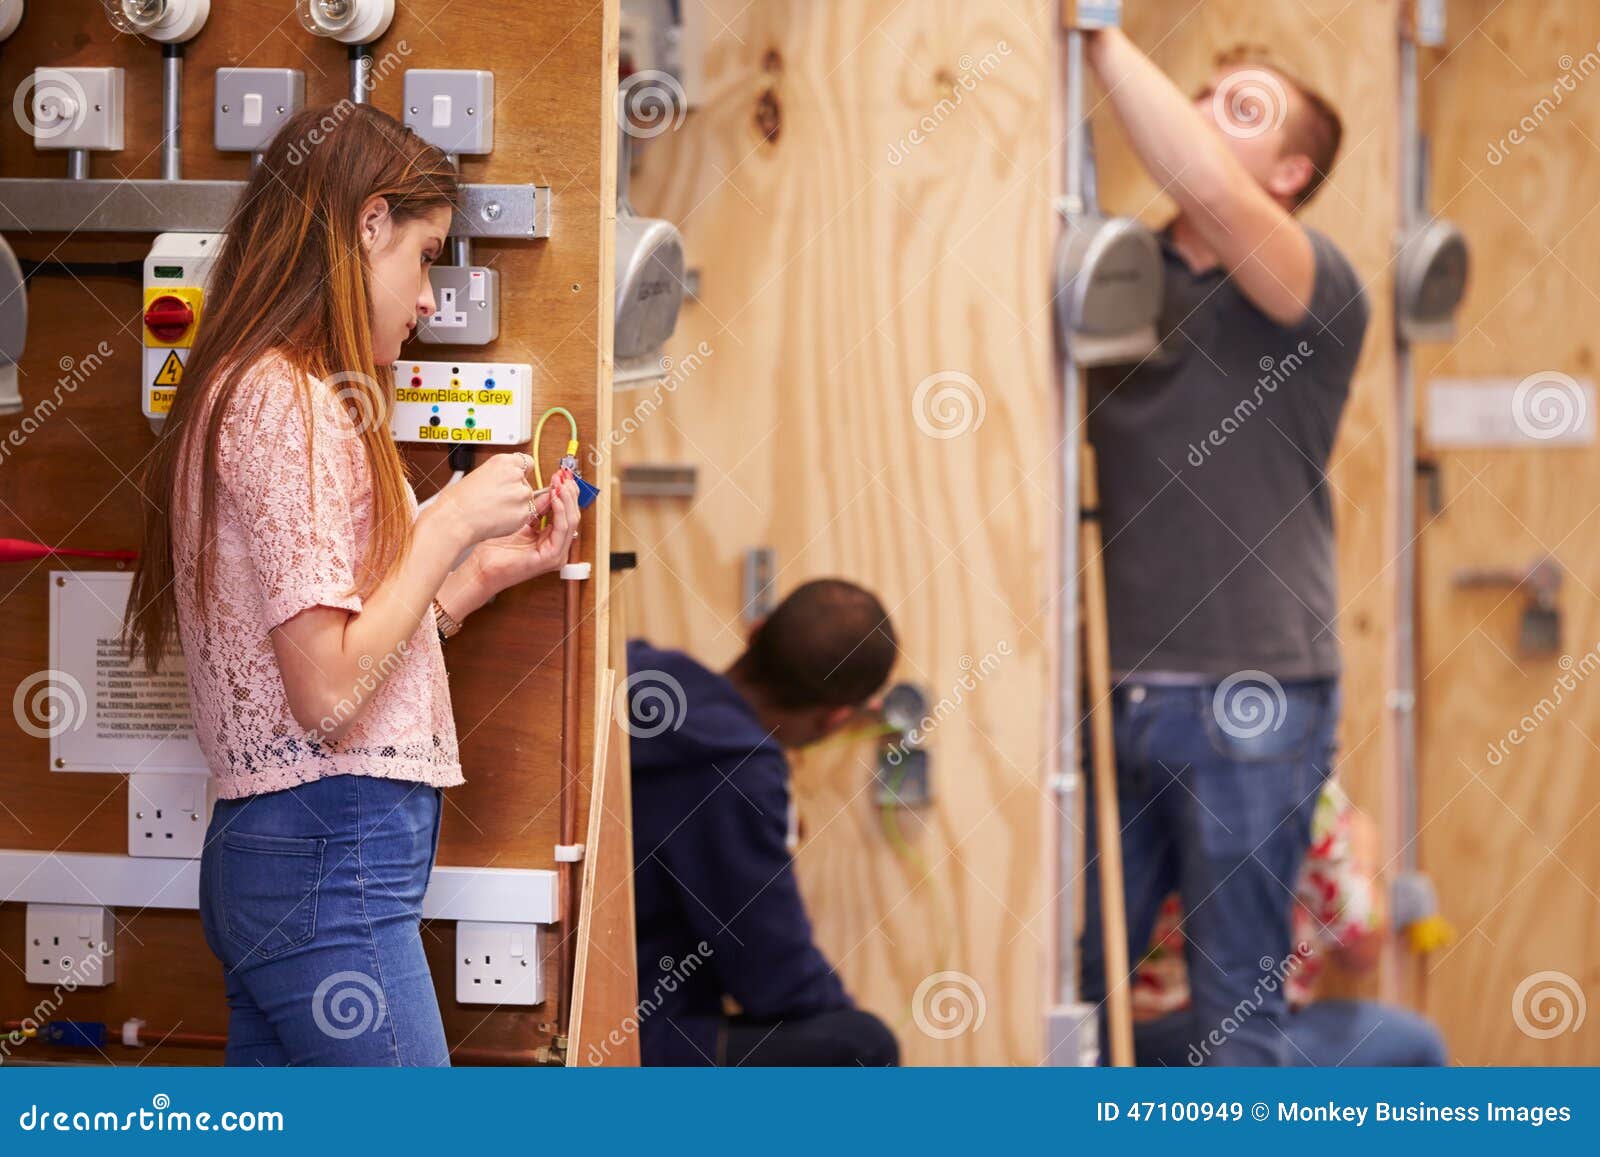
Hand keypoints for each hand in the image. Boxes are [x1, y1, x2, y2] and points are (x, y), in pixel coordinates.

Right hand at [432, 451, 541, 546]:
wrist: (455, 518)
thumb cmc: (459, 499)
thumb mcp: (480, 473)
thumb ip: (499, 474)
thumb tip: (507, 479)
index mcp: (504, 461)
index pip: (526, 462)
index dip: (521, 472)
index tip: (515, 479)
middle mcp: (515, 475)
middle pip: (526, 483)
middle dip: (515, 492)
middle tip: (497, 500)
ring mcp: (521, 494)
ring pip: (527, 500)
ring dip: (516, 505)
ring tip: (495, 509)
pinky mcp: (524, 512)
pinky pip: (526, 515)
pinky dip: (516, 518)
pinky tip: (498, 517)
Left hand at [469, 472, 581, 596]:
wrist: (483, 566)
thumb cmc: (496, 548)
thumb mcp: (521, 522)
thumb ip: (537, 510)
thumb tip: (548, 490)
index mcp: (552, 539)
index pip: (567, 513)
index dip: (566, 492)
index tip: (562, 476)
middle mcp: (558, 547)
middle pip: (573, 515)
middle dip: (569, 492)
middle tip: (563, 476)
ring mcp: (557, 554)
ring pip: (571, 521)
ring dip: (567, 499)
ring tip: (560, 484)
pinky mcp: (551, 557)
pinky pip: (562, 529)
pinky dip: (560, 511)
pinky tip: (554, 498)